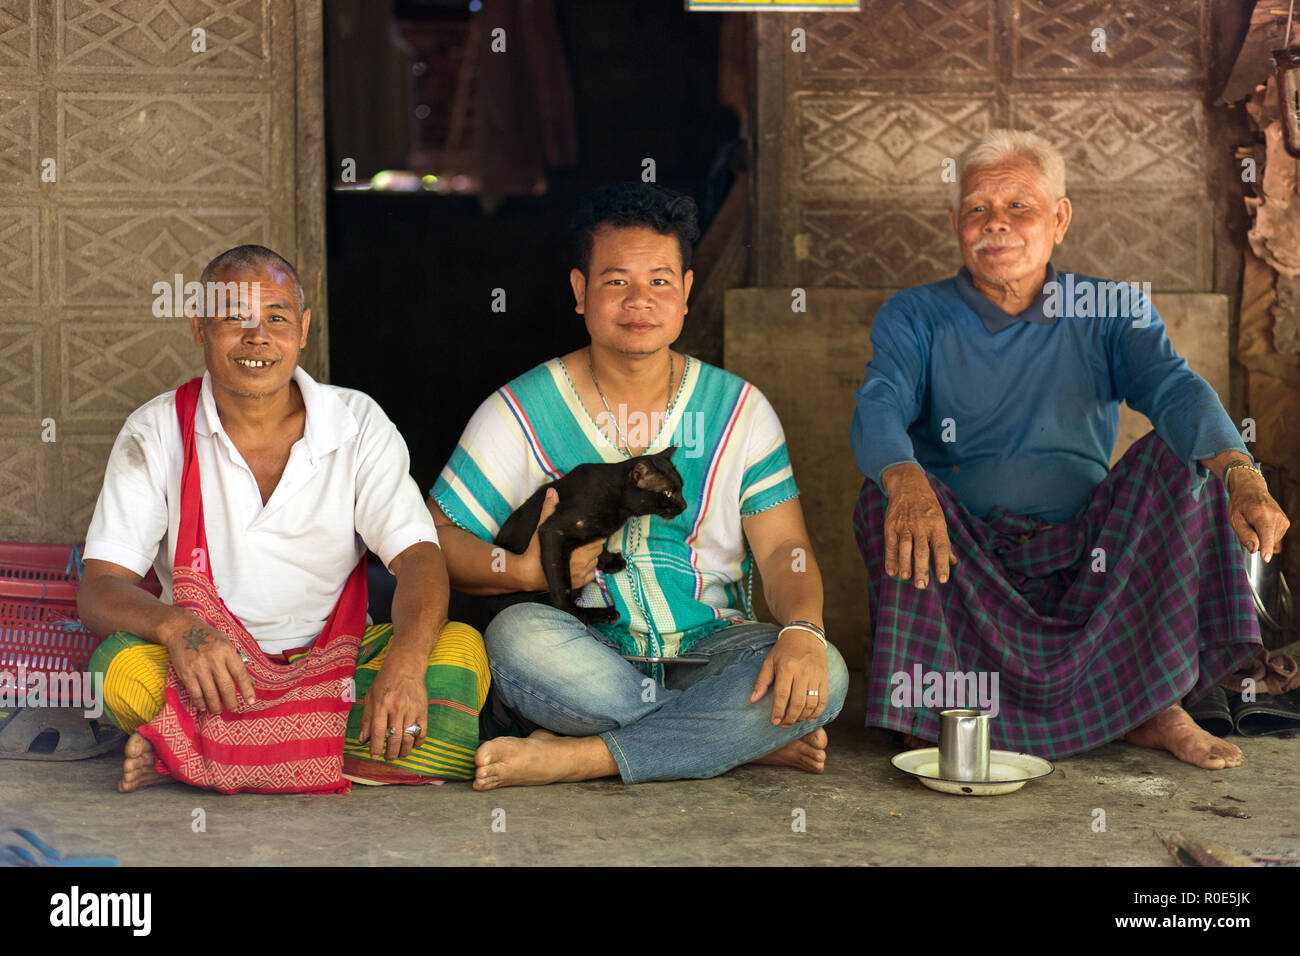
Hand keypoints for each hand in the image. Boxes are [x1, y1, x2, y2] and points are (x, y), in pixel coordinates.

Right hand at [161, 612, 255, 714]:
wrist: (182, 630)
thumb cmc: (208, 637)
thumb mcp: (226, 643)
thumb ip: (237, 661)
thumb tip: (250, 682)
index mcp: (227, 651)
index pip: (240, 673)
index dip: (247, 689)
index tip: (251, 701)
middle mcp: (214, 660)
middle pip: (226, 687)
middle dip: (232, 702)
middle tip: (235, 710)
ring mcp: (199, 667)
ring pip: (210, 693)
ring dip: (216, 705)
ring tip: (219, 711)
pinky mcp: (186, 673)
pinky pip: (195, 693)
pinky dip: (200, 702)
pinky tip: (204, 707)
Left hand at [357, 645, 427, 760]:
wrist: (406, 665)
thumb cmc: (385, 681)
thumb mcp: (370, 697)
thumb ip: (366, 719)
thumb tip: (363, 740)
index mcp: (381, 704)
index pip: (378, 732)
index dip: (376, 747)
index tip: (375, 756)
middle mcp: (396, 708)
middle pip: (395, 738)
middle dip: (391, 753)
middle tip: (388, 758)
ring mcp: (411, 709)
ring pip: (409, 737)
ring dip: (404, 751)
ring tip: (400, 756)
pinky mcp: (423, 709)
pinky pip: (422, 730)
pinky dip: (418, 742)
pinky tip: (413, 746)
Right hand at [519, 487, 603, 590]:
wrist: (527, 574)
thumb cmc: (534, 551)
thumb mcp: (541, 528)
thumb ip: (549, 509)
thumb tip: (553, 491)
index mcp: (578, 551)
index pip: (599, 540)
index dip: (593, 535)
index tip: (585, 533)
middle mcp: (582, 564)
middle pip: (599, 550)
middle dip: (592, 544)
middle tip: (581, 542)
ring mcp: (581, 575)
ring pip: (596, 562)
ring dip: (591, 557)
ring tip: (579, 552)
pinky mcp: (579, 584)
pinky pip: (592, 574)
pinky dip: (587, 569)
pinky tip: (577, 564)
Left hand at [750, 628, 827, 726]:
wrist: (805, 634)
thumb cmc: (784, 649)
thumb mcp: (769, 661)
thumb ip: (761, 681)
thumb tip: (753, 700)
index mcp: (786, 668)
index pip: (782, 695)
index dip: (778, 711)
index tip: (774, 721)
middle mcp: (802, 672)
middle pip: (797, 702)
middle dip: (790, 718)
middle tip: (784, 724)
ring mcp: (815, 676)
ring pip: (810, 704)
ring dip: (802, 717)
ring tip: (794, 721)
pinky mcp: (824, 678)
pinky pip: (823, 699)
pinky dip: (817, 712)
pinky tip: (809, 718)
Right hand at [880, 463, 955, 588]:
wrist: (908, 485)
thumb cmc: (927, 507)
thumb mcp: (940, 521)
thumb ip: (945, 542)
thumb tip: (953, 562)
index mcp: (937, 525)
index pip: (941, 547)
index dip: (942, 563)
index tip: (943, 579)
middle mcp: (921, 525)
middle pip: (922, 550)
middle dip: (922, 568)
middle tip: (922, 585)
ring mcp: (905, 525)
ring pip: (905, 547)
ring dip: (905, 564)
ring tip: (906, 578)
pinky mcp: (891, 524)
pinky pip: (890, 543)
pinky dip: (890, 558)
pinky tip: (891, 571)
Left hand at [1227, 470, 1289, 561]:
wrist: (1251, 489)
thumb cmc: (1240, 504)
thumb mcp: (1235, 519)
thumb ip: (1245, 535)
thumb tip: (1254, 550)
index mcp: (1262, 515)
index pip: (1265, 535)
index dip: (1265, 548)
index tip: (1266, 558)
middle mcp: (1277, 518)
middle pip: (1266, 542)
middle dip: (1255, 540)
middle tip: (1248, 525)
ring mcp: (1283, 520)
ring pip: (1270, 541)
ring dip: (1260, 537)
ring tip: (1254, 522)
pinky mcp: (1286, 523)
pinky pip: (1274, 538)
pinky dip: (1266, 534)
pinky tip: (1261, 524)